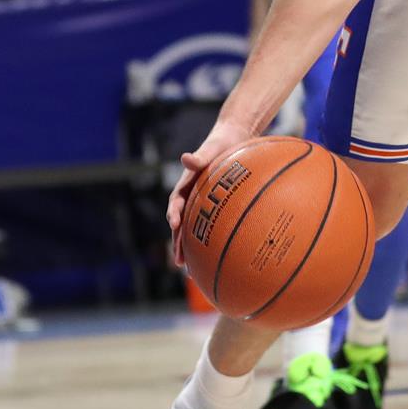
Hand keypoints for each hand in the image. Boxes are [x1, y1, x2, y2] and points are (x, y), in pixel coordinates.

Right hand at [166, 115, 258, 262]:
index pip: (176, 201)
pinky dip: (209, 241)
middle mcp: (191, 195)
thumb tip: (186, 158)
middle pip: (181, 222)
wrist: (233, 139)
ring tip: (189, 269)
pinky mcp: (214, 206)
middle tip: (179, 260)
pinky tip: (216, 257)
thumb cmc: (221, 143)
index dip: (174, 214)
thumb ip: (199, 156)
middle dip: (178, 242)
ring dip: (189, 247)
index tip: (174, 225)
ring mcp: (202, 202)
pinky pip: (210, 225)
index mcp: (186, 183)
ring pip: (193, 228)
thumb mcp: (211, 147)